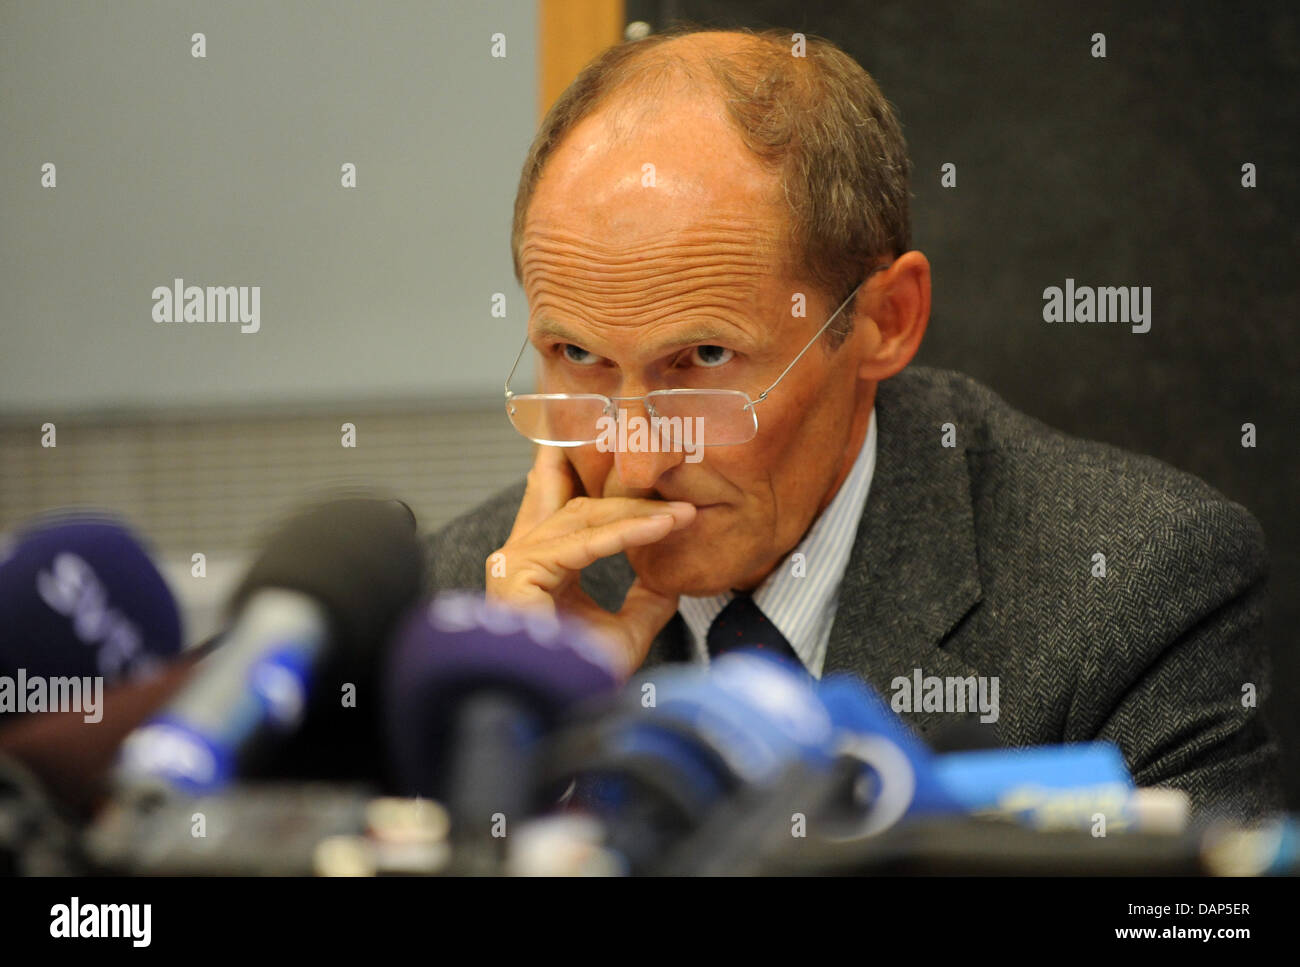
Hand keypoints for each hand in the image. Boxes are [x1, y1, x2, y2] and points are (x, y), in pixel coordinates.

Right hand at [486, 445, 695, 679]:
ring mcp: (515, 563)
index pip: (568, 513)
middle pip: (579, 509)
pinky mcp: (520, 572)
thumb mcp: (624, 633)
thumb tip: (672, 582)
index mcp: (536, 569)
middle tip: (676, 494)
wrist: (559, 711)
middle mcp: (519, 559)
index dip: (611, 496)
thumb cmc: (579, 678)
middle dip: (629, 497)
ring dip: (638, 512)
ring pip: (585, 518)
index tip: (642, 479)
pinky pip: (585, 543)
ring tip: (681, 513)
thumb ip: (644, 603)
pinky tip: (664, 526)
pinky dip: (628, 533)